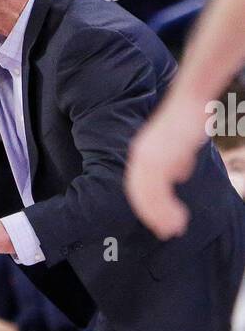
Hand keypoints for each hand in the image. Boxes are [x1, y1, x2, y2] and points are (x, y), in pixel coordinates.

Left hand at [125, 95, 207, 237]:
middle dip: (152, 216)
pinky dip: (165, 210)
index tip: (158, 219)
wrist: (192, 99)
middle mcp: (140, 156)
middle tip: (165, 231)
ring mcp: (148, 158)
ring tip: (173, 229)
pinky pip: (157, 192)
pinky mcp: (159, 159)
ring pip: (147, 197)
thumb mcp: (180, 143)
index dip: (146, 205)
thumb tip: (177, 175)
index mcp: (142, 152)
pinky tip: (177, 219)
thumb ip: (177, 159)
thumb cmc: (189, 117)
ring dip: (160, 217)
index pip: (138, 185)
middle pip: (138, 194)